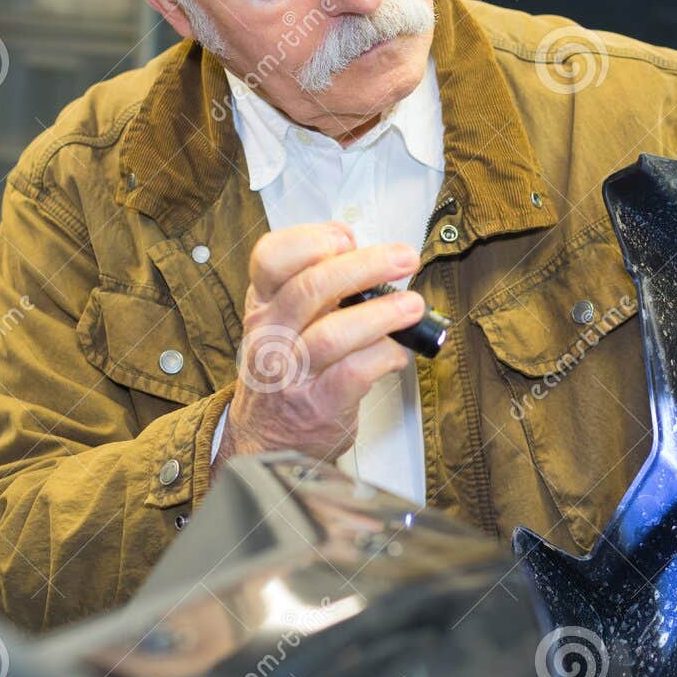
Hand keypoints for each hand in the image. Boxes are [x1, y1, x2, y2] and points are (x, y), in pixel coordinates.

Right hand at [216, 221, 422, 466]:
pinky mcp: (318, 405)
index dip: (311, 239)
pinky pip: (355, 373)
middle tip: (404, 258)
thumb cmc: (286, 370)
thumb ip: (313, 280)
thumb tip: (356, 243)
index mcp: (263, 303)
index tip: (347, 237)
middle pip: (311, 288)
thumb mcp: (283, 320)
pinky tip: (400, 351)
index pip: (270, 257)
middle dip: (366, 266)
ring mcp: (291, 372)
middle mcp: (271, 334)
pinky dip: (385, 356)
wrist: (266, 439)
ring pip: (333, 333)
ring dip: (382, 314)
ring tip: (413, 306)